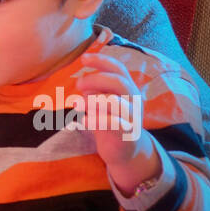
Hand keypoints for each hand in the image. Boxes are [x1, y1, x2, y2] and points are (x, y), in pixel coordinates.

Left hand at [74, 51, 158, 178]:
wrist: (126, 151)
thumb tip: (82, 80)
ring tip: (76, 105)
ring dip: (93, 100)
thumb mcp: (102, 103)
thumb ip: (95, 90)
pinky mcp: (127, 133)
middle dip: (96, 79)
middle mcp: (133, 99)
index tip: (83, 59)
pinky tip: (83, 121)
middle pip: (118, 81)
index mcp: (127, 87)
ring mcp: (132, 116)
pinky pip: (114, 123)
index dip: (101, 60)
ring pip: (116, 102)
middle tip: (78, 84)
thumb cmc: (111, 121)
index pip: (118, 68)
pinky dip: (97, 120)